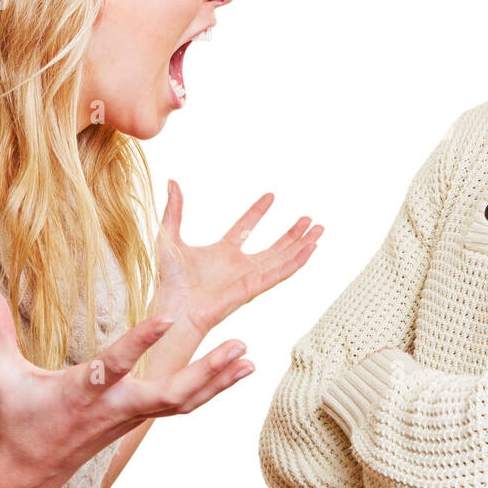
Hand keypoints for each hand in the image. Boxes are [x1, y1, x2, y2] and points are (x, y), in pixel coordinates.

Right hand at [0, 277, 253, 487]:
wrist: (28, 469)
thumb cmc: (14, 418)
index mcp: (83, 391)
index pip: (116, 364)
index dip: (141, 342)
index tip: (168, 318)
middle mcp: (115, 406)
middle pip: (170, 394)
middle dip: (205, 373)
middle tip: (238, 345)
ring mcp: (132, 416)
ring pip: (184, 402)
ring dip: (218, 379)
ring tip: (249, 355)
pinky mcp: (141, 418)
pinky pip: (184, 405)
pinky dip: (213, 388)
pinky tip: (240, 370)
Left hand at [145, 179, 321, 378]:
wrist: (173, 305)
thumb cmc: (169, 280)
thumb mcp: (170, 236)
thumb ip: (174, 210)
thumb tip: (172, 182)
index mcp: (221, 253)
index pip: (245, 228)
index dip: (258, 211)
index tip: (271, 196)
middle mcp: (239, 266)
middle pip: (273, 247)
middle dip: (292, 233)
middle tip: (308, 219)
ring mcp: (249, 277)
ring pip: (283, 258)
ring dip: (301, 244)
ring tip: (319, 229)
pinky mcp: (254, 288)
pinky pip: (281, 273)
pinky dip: (298, 261)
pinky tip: (312, 248)